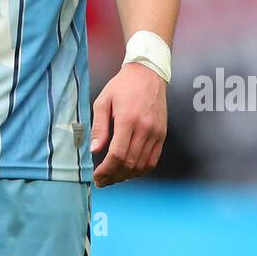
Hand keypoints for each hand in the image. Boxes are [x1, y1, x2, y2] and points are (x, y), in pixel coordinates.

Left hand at [90, 63, 167, 187]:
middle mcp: (145, 128)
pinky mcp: (162, 135)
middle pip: (130, 163)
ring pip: (142, 165)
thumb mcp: (103, 101)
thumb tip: (94, 150)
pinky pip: (153, 160)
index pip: (118, 155)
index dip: (106, 170)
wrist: (148, 74)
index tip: (96, 176)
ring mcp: (156, 133)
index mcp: (128, 119)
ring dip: (126, 176)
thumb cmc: (122, 86)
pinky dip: (141, 171)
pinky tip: (129, 172)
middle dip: (113, 177)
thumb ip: (99, 127)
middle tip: (101, 181)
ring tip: (112, 178)